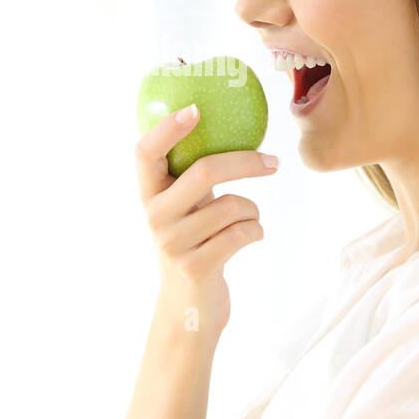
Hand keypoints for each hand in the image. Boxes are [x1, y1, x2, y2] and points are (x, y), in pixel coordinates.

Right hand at [134, 103, 278, 337]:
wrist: (188, 310)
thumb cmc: (193, 245)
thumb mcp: (184, 208)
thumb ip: (192, 177)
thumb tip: (227, 127)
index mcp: (149, 195)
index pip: (145, 152)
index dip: (167, 128)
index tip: (196, 108)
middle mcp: (155, 217)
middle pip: (204, 170)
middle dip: (247, 162)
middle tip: (273, 162)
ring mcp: (174, 244)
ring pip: (234, 205)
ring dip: (253, 211)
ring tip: (248, 221)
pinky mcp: (197, 267)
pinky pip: (243, 232)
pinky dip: (257, 231)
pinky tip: (250, 238)